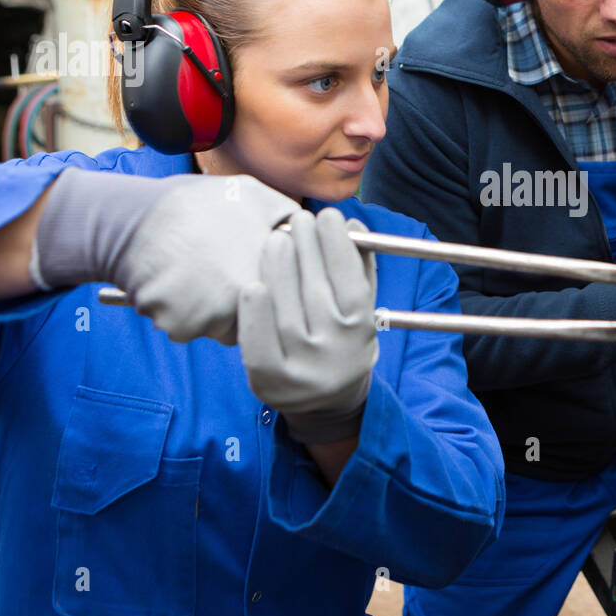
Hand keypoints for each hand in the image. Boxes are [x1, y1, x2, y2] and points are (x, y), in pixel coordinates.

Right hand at [32, 169, 299, 343]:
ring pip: (229, 325)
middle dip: (255, 299)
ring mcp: (211, 315)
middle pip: (263, 314)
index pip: (291, 293)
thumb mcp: (255, 196)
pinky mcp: (181, 326)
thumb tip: (319, 233)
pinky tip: (182, 284)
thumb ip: (291, 219)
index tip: (268, 268)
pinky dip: (189, 313)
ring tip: (204, 272)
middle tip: (232, 271)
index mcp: (267, 265)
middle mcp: (244, 296)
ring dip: (220, 309)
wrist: (131, 220)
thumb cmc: (196, 204)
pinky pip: (196, 327)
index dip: (284, 282)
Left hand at [238, 208, 377, 443]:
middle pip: (316, 291)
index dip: (338, 246)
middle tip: (298, 218)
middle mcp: (334, 351)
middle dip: (306, 247)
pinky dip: (255, 313)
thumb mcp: (361, 308)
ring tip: (276, 239)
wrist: (326, 400)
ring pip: (286, 311)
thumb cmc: (342, 339)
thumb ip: (361, 268)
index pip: (350, 282)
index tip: (327, 216)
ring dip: (279, 268)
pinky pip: (259, 342)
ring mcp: (300, 368)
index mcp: (361, 330)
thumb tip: (354, 224)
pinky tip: (253, 284)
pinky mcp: (269, 380)